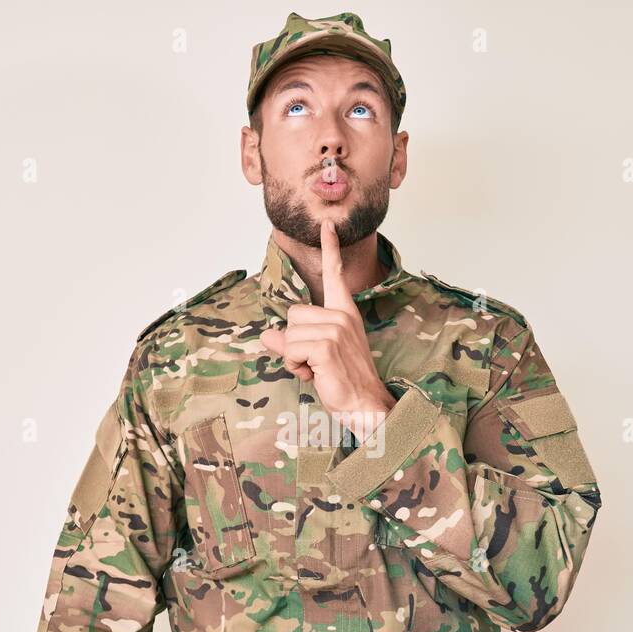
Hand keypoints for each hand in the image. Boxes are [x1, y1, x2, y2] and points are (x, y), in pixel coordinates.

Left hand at [259, 219, 394, 436]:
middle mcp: (342, 316)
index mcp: (344, 313)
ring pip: (288, 334)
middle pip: (292, 315)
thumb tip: (266, 336)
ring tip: (316, 369)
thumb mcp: (314, 358)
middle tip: (315, 362)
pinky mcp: (326, 346)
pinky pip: (291, 349)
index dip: (330, 249)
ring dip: (294, 358)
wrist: (365, 406)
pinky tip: (315, 374)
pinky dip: (295, 366)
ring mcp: (336, 330)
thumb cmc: (345, 382)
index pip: (335, 275)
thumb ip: (292, 343)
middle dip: (294, 343)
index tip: (327, 224)